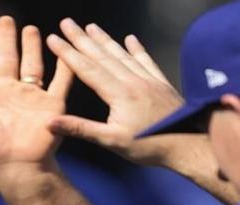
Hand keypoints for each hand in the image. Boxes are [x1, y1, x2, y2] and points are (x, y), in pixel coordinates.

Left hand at [0, 16, 72, 174]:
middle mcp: (8, 93)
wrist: (16, 168)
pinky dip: (64, 65)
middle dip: (6, 39)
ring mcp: (31, 97)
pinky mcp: (52, 105)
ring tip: (30, 29)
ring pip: (32, 64)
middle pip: (7, 59)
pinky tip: (63, 50)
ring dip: (31, 46)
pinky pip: (60, 81)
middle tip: (6, 19)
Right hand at [44, 20, 193, 166]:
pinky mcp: (161, 84)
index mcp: (119, 94)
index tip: (54, 39)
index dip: (68, 53)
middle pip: (102, 56)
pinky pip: (146, 61)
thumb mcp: (111, 142)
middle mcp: (133, 82)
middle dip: (82, 38)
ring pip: (122, 54)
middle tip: (67, 23)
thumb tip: (51, 122)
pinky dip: (137, 49)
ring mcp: (148, 80)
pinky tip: (131, 39)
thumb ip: (81, 129)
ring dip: (105, 40)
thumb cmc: (150, 147)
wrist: (188, 146)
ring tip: (91, 27)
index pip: (87, 69)